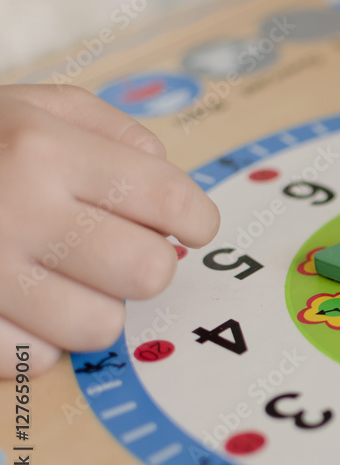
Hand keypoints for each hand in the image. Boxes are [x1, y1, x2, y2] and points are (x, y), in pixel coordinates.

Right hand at [0, 85, 219, 375]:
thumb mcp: (39, 106)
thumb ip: (119, 137)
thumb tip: (175, 192)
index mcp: (47, 148)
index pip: (170, 200)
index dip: (197, 218)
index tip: (192, 225)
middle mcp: (17, 209)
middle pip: (147, 272)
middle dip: (146, 264)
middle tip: (119, 249)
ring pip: (100, 326)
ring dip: (97, 306)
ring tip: (69, 278)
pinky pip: (34, 358)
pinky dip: (39, 338)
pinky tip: (23, 304)